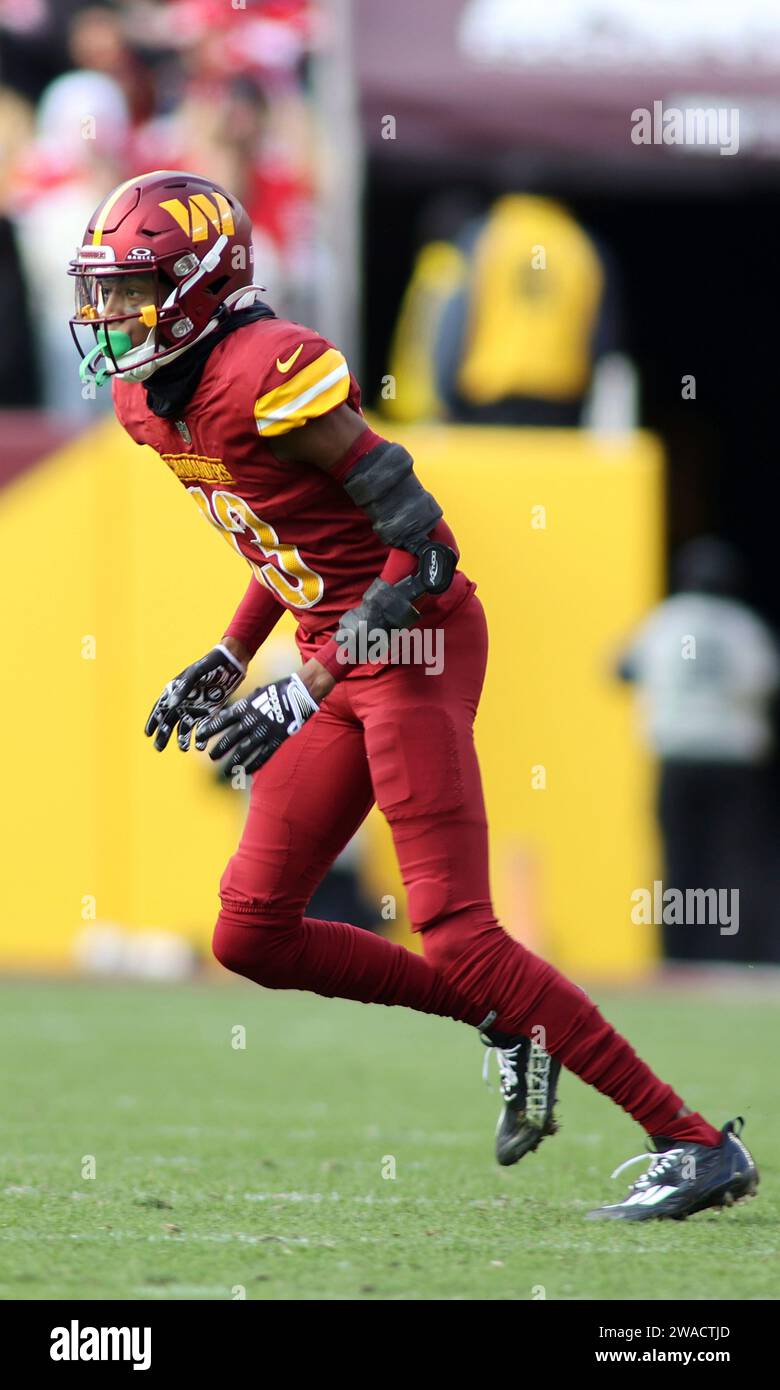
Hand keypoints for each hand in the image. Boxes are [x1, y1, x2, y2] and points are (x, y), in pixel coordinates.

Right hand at [144, 644, 246, 751]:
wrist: (231, 663)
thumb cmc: (210, 664)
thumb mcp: (194, 674)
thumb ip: (182, 688)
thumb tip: (171, 705)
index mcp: (175, 690)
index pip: (160, 708)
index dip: (153, 721)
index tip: (148, 734)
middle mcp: (183, 701)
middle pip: (169, 721)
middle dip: (164, 735)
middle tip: (159, 748)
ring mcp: (196, 708)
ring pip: (185, 727)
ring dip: (182, 739)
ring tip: (183, 748)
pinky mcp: (210, 712)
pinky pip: (203, 728)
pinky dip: (200, 737)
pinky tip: (200, 746)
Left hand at [195, 672, 318, 775]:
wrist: (299, 692)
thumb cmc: (277, 690)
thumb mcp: (256, 693)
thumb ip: (244, 706)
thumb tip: (232, 714)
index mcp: (245, 708)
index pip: (222, 721)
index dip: (209, 730)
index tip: (199, 737)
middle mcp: (251, 721)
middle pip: (231, 739)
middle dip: (219, 749)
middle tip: (211, 756)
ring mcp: (264, 732)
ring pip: (244, 751)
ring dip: (233, 762)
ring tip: (226, 770)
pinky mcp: (276, 740)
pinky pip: (263, 756)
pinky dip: (254, 765)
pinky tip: (246, 772)